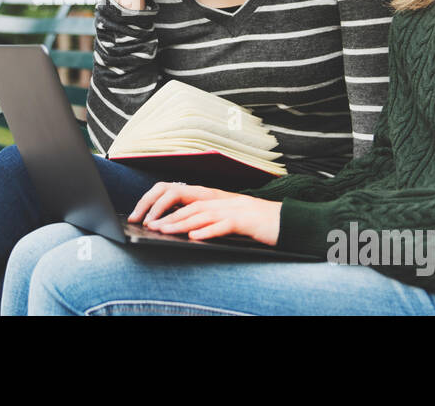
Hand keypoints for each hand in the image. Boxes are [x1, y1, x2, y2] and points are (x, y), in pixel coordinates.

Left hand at [129, 182, 282, 245]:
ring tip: (164, 231)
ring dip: (180, 223)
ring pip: (202, 214)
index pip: (184, 198)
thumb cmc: (257, 223)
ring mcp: (234, 209)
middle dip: (167, 215)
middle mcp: (222, 200)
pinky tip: (195, 237)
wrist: (287, 221)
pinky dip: (208, 231)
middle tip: (149, 226)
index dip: (164, 206)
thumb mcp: (228, 218)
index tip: (147, 218)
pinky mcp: (246, 221)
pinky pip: (224, 225)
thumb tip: (184, 228)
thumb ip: (208, 219)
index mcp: (216, 198)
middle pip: (189, 204)